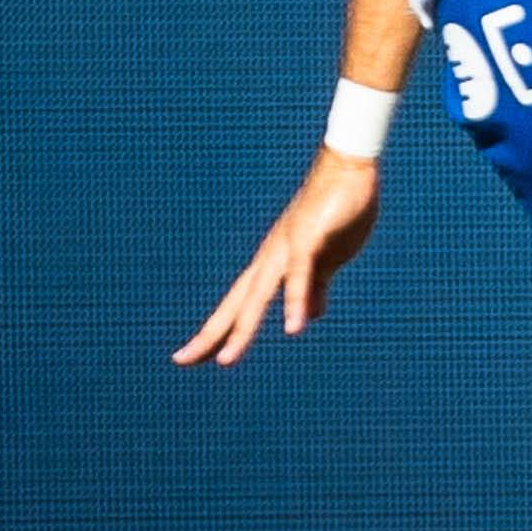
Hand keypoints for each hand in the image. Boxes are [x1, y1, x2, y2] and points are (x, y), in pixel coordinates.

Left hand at [171, 149, 384, 364]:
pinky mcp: (309, 240)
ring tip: (226, 360)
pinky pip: (299, 277)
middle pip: (237, 304)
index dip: (216, 331)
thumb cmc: (338, 210)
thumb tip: (308, 316)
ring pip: (259, 295)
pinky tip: (294, 328)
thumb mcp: (327, 260)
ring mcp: (287, 249)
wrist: (350, 170)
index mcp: (273, 265)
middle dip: (210, 334)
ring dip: (243, 328)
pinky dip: (294, 302)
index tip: (189, 357)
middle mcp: (271, 259)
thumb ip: (314, 288)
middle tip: (181, 361)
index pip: (238, 305)